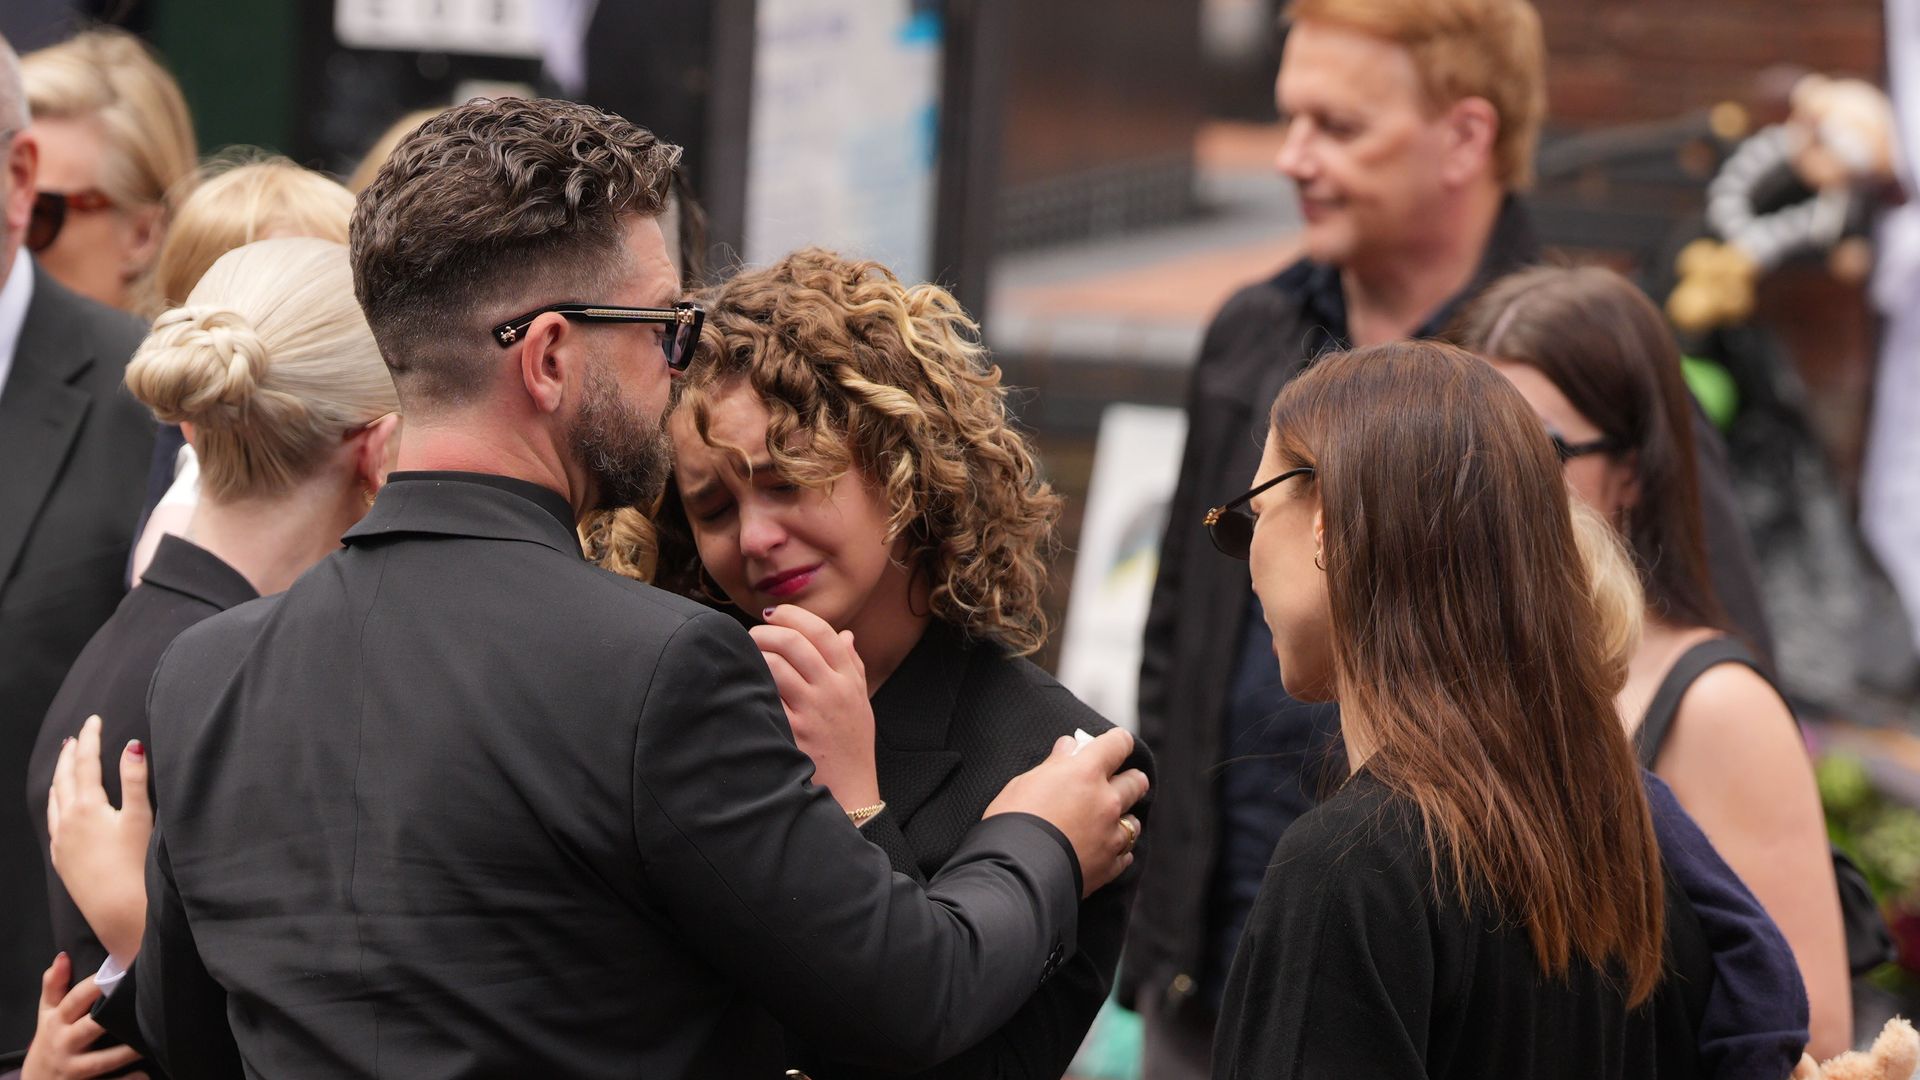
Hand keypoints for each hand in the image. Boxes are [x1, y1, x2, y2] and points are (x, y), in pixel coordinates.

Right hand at [21, 952, 145, 1079]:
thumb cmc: (50, 1039)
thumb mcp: (47, 1013)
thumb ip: (54, 985)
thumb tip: (63, 955)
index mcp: (57, 1022)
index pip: (75, 1000)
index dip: (95, 985)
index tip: (119, 969)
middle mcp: (65, 1044)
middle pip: (90, 1027)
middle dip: (110, 1016)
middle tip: (141, 999)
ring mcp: (75, 1068)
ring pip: (102, 1060)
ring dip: (125, 1052)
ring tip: (150, 1041)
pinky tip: (144, 1074)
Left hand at [48, 715, 150, 963]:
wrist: (119, 912)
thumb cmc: (135, 864)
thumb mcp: (140, 818)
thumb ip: (134, 780)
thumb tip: (132, 745)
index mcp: (86, 807)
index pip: (86, 762)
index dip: (91, 738)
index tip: (94, 719)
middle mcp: (67, 821)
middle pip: (65, 778)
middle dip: (71, 754)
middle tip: (79, 735)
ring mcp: (61, 841)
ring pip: (54, 799)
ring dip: (60, 776)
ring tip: (67, 762)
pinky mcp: (61, 859)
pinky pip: (52, 821)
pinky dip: (56, 802)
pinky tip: (62, 805)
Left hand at [750, 605, 881, 814]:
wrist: (851, 790)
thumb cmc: (852, 745)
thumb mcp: (862, 702)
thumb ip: (853, 666)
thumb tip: (846, 635)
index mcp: (849, 679)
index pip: (822, 632)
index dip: (794, 616)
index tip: (774, 614)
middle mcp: (832, 691)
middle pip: (795, 643)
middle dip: (766, 632)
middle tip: (753, 634)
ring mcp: (811, 711)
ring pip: (775, 665)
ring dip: (754, 654)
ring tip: (745, 656)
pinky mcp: (792, 731)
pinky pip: (766, 697)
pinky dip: (751, 685)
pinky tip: (743, 684)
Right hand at [985, 729, 1148, 897]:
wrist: (1015, 873)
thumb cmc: (1012, 822)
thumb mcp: (1025, 783)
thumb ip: (1054, 764)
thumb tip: (1069, 747)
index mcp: (1086, 773)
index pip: (1118, 744)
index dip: (1117, 741)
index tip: (1114, 743)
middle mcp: (1106, 801)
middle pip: (1136, 782)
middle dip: (1129, 779)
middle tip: (1118, 781)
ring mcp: (1111, 835)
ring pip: (1134, 821)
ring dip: (1123, 817)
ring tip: (1107, 821)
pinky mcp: (1110, 866)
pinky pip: (1125, 854)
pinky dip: (1116, 850)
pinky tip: (1102, 849)